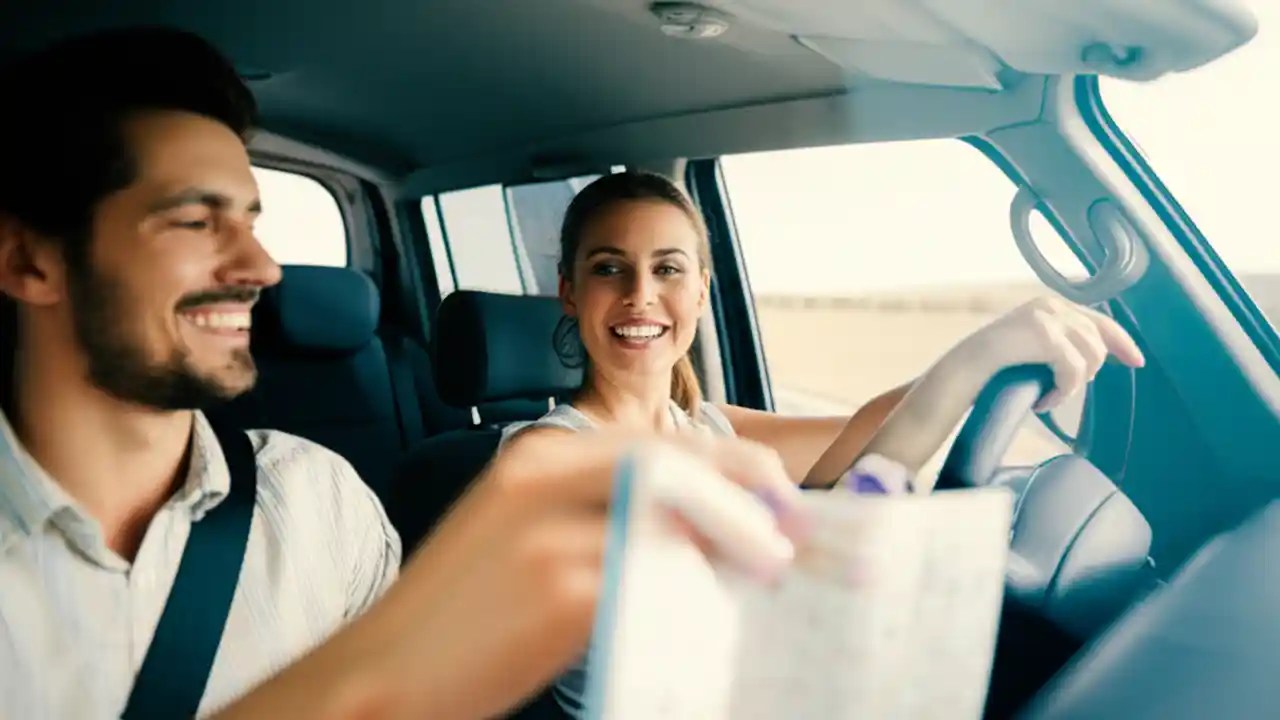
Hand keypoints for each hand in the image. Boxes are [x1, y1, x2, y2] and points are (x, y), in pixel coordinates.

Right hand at [213, 431, 804, 719]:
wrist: (383, 671)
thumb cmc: (457, 610)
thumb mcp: (516, 530)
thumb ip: (593, 512)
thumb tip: (692, 526)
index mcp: (534, 459)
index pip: (655, 441)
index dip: (727, 461)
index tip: (772, 487)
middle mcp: (543, 479)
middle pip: (677, 464)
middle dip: (746, 491)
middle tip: (789, 529)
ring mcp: (552, 533)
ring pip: (675, 517)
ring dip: (733, 539)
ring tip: (765, 566)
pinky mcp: (561, 593)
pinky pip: (655, 581)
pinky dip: (696, 590)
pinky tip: (713, 607)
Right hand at [951, 296, 1145, 410]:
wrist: (965, 370)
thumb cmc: (996, 366)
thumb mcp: (1034, 348)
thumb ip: (1062, 343)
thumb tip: (1099, 357)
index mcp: (1052, 305)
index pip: (1100, 321)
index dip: (1122, 342)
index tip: (1137, 361)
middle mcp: (1051, 305)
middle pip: (1098, 341)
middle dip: (1088, 372)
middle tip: (1061, 390)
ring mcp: (1047, 317)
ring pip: (1090, 356)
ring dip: (1073, 384)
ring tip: (1049, 395)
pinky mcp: (1044, 334)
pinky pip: (1073, 369)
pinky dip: (1063, 391)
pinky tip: (1044, 400)